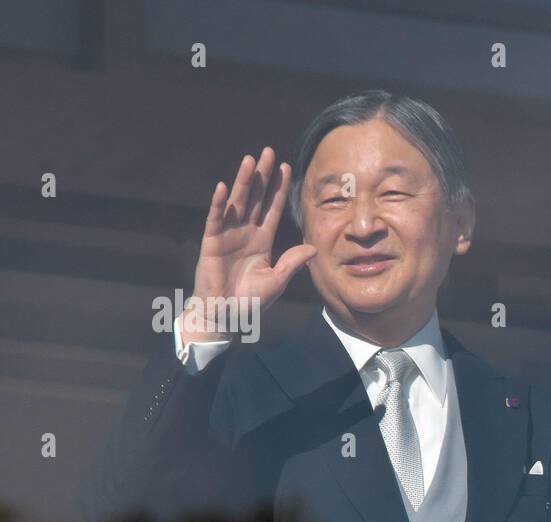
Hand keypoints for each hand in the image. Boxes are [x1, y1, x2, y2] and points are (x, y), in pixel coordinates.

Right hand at [180, 147, 316, 345]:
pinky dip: (219, 204)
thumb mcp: (277, 280)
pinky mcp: (212, 242)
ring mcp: (227, 235)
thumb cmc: (250, 301)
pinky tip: (224, 187)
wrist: (226, 315)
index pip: (272, 208)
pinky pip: (216, 219)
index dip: (278, 189)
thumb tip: (314, 248)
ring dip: (243, 181)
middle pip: (255, 198)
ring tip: (250, 160)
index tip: (286, 168)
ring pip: (237, 202)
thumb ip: (293, 263)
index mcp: (261, 240)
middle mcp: (245, 233)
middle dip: (262, 176)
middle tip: (268, 152)